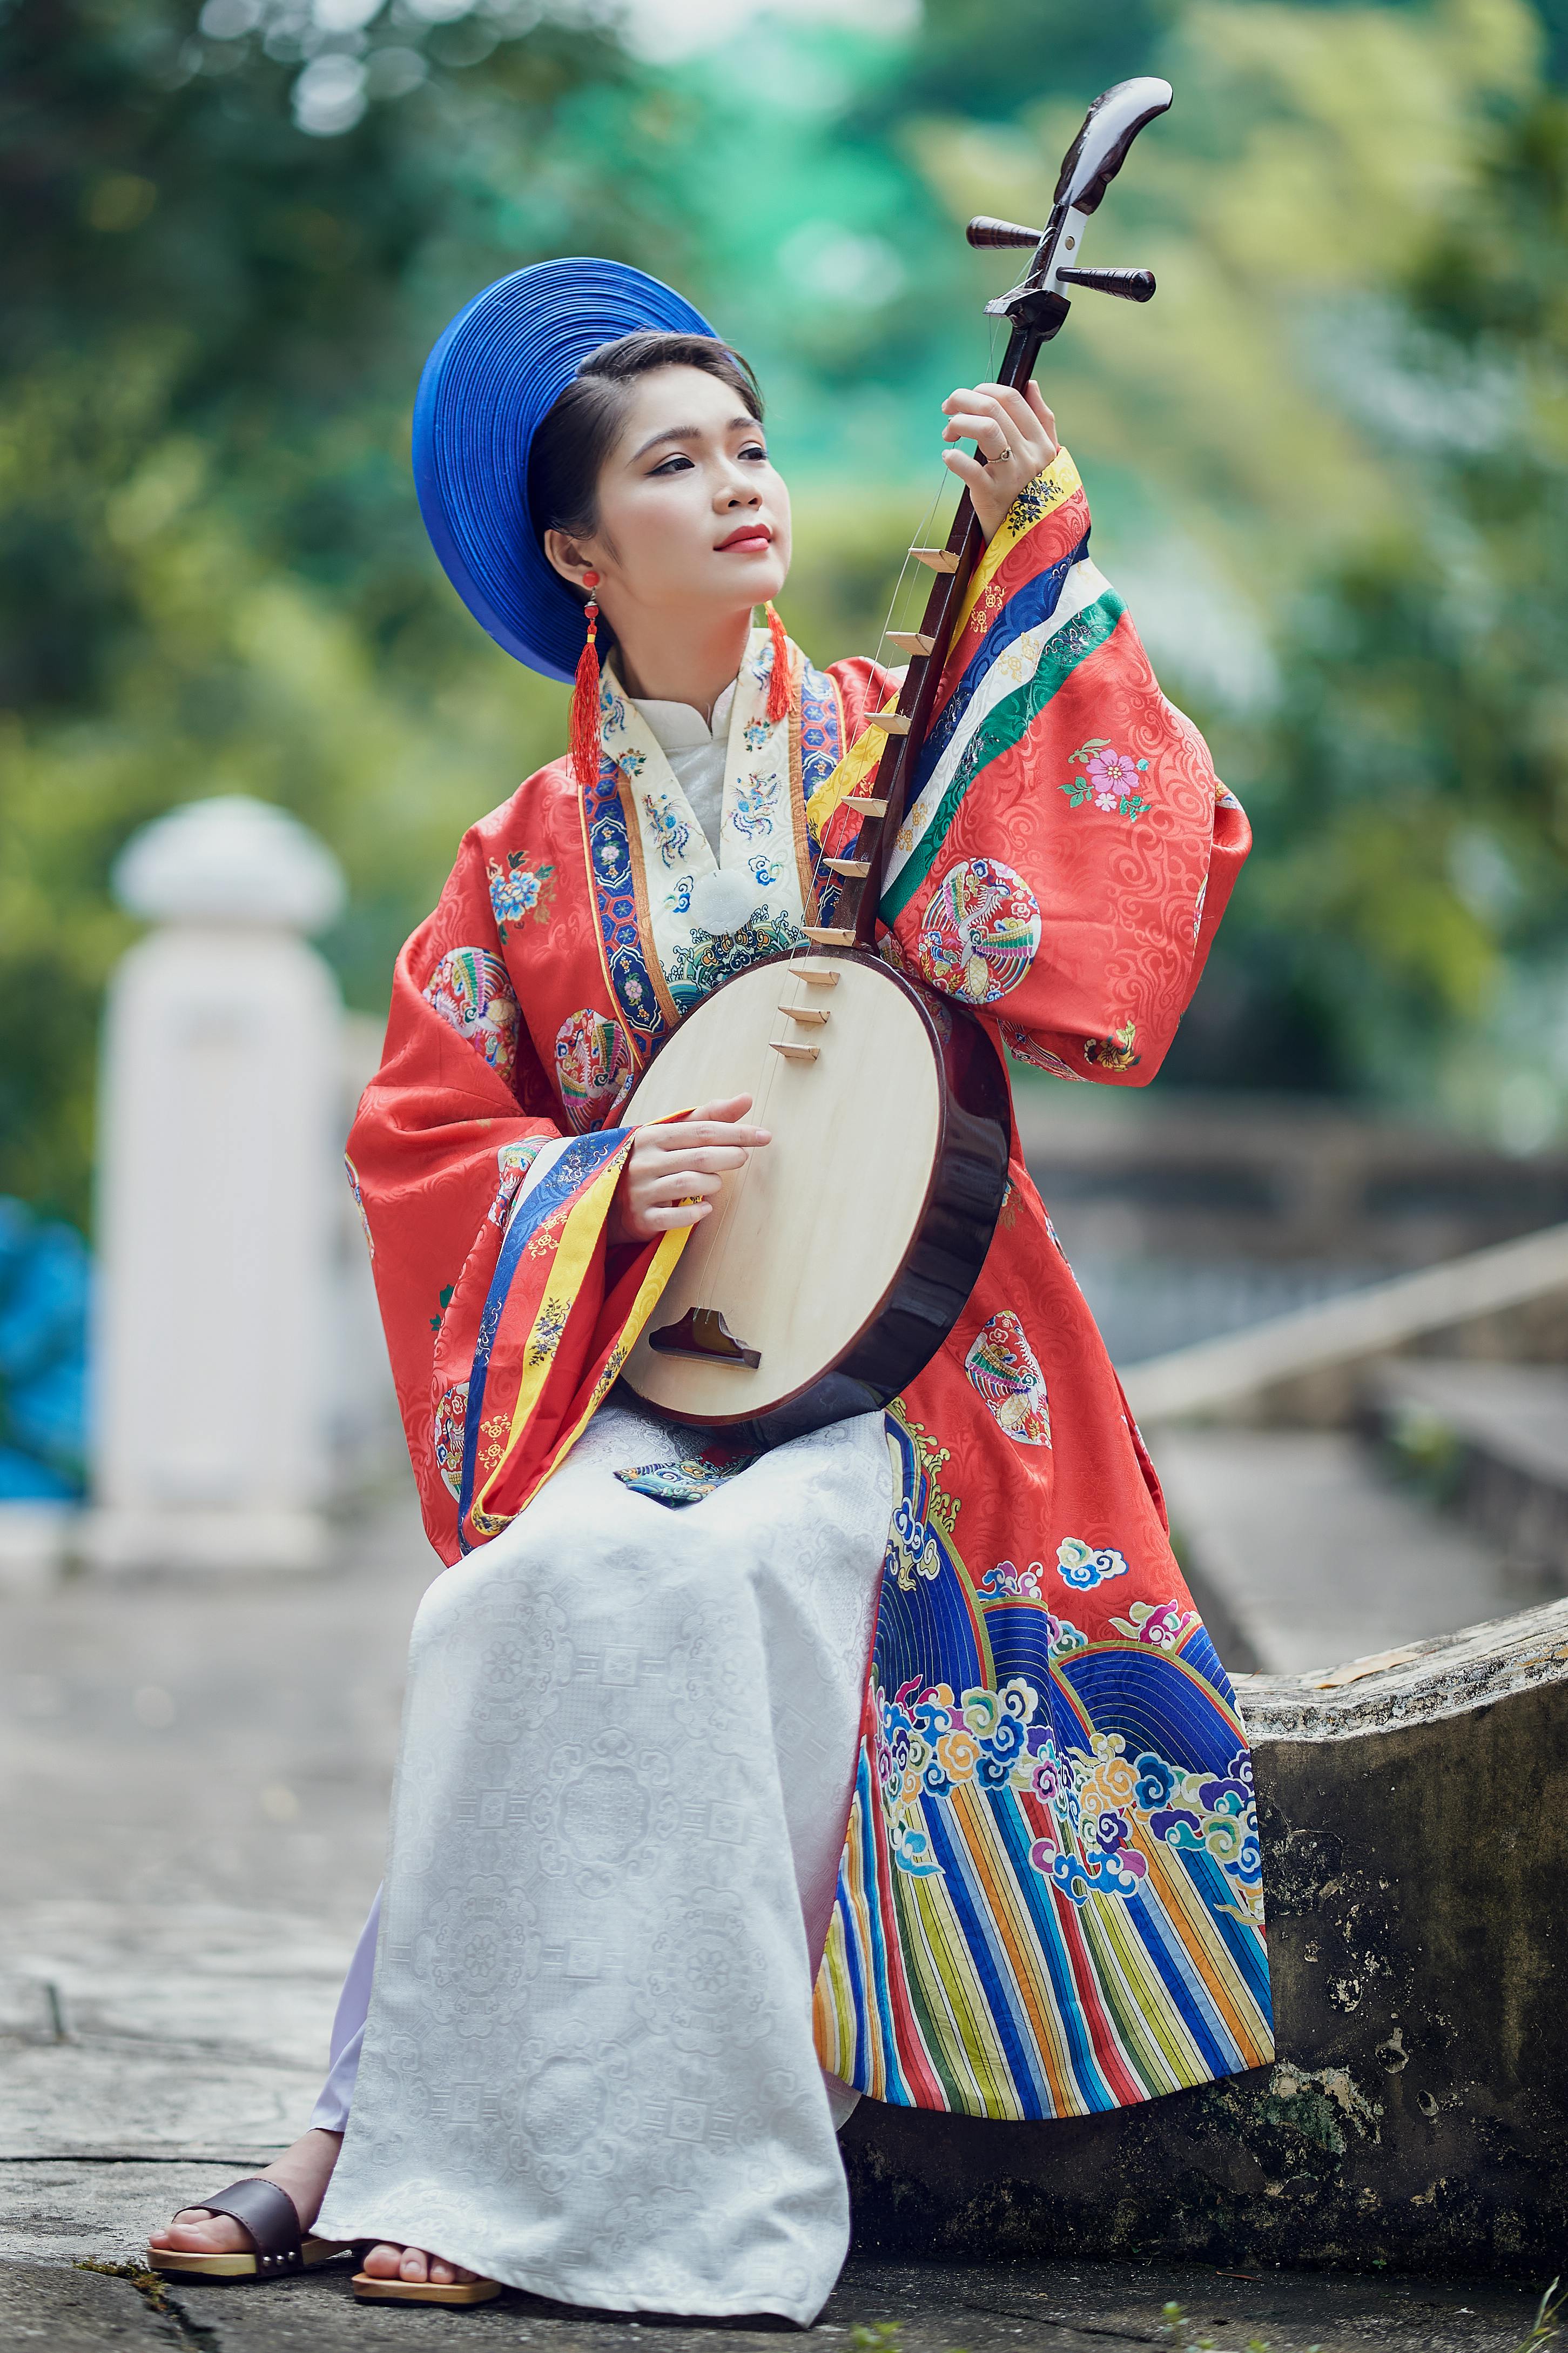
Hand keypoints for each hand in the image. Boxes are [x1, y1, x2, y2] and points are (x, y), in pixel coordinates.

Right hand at [606, 1094, 770, 1247]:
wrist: (609, 1198)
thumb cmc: (653, 1161)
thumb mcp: (674, 1135)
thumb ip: (709, 1117)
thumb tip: (746, 1098)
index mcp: (652, 1136)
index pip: (703, 1130)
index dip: (737, 1132)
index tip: (764, 1136)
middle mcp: (644, 1161)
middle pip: (699, 1156)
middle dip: (729, 1155)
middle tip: (743, 1157)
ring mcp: (641, 1191)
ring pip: (688, 1184)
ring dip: (712, 1183)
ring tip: (717, 1182)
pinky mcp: (641, 1218)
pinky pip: (673, 1218)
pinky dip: (695, 1212)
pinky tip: (706, 1207)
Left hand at [941, 380, 1057, 541]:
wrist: (1032, 540)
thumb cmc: (1033, 493)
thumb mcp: (1047, 456)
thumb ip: (1042, 419)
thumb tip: (1030, 384)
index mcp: (1040, 440)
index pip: (1011, 397)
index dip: (983, 389)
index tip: (967, 399)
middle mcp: (1029, 454)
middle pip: (993, 408)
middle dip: (963, 400)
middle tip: (948, 409)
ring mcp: (1011, 475)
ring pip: (985, 428)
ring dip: (958, 423)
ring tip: (948, 434)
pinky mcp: (992, 495)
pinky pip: (970, 469)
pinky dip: (954, 459)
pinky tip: (948, 457)